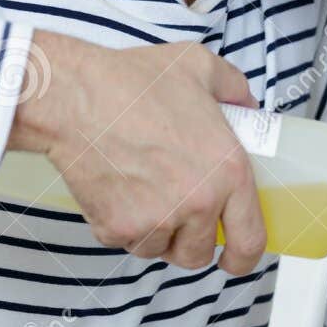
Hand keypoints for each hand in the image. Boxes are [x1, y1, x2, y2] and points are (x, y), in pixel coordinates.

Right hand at [9, 33, 267, 273]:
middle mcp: (198, 202)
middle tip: (175, 212)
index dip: (244, 259)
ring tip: (141, 190)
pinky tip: (116, 188)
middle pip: (198, 254)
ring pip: (160, 250)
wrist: (75, 96)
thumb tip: (246, 107)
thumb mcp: (200, 67)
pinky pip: (125, 241)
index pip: (250, 240)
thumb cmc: (134, 81)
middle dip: (188, 240)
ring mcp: (156, 220)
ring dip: (154, 232)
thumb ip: (234, 89)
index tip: (235, 259)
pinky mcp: (117, 228)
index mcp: (229, 171)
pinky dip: (120, 224)